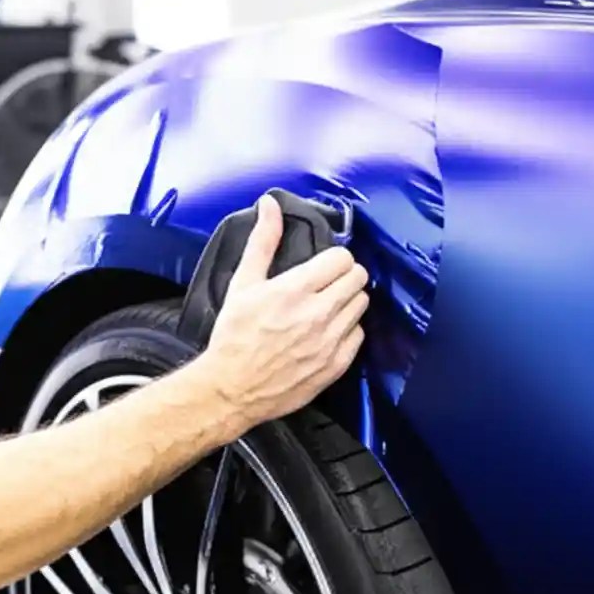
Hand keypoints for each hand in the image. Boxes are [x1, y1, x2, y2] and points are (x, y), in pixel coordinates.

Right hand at [202, 193, 368, 428]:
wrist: (231, 388)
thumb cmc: (233, 335)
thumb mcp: (243, 283)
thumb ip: (262, 241)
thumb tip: (270, 205)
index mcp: (296, 289)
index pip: (343, 258)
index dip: (334, 258)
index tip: (324, 265)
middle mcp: (318, 314)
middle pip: (358, 278)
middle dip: (344, 276)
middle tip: (328, 283)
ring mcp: (330, 341)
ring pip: (361, 305)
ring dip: (348, 301)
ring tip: (328, 306)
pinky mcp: (336, 365)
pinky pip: (359, 335)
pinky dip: (348, 330)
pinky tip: (328, 331)